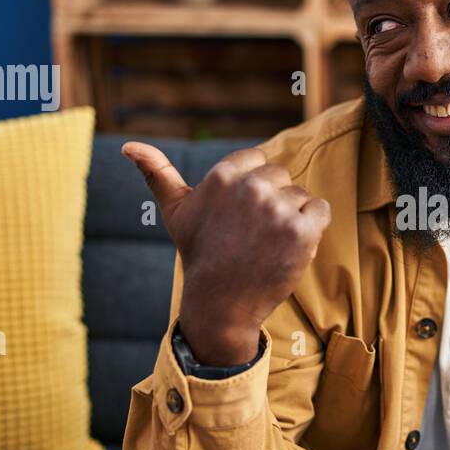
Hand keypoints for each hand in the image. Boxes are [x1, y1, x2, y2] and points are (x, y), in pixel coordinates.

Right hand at [121, 143, 331, 364]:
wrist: (221, 303)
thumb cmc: (200, 254)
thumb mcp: (175, 211)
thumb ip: (156, 173)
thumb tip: (127, 145)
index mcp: (222, 176)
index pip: (258, 160)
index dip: (253, 188)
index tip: (240, 215)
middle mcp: (250, 188)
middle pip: (281, 177)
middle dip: (273, 202)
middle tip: (253, 234)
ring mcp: (277, 209)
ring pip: (300, 196)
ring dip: (292, 217)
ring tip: (268, 243)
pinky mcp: (301, 231)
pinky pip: (321, 210)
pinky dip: (314, 227)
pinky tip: (291, 245)